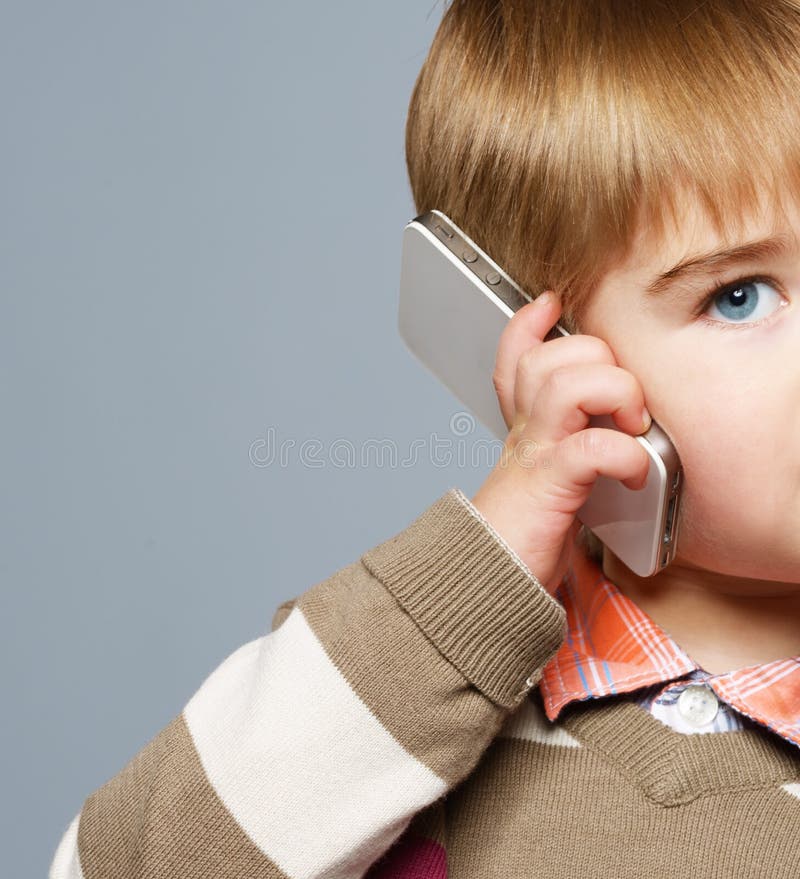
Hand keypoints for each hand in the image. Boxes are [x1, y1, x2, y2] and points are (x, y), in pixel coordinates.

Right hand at [471, 293, 651, 594]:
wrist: (490, 581)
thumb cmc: (526, 535)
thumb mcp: (547, 480)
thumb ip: (570, 448)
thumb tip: (613, 433)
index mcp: (525, 427)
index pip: (515, 357)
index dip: (529, 323)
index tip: (550, 303)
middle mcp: (525, 431)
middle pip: (551, 356)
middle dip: (602, 361)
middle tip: (625, 403)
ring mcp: (534, 454)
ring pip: (567, 383)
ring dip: (615, 393)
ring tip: (630, 426)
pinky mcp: (548, 485)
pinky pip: (590, 447)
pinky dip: (625, 455)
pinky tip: (633, 473)